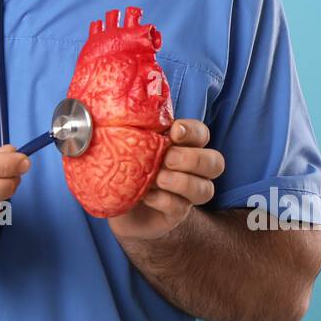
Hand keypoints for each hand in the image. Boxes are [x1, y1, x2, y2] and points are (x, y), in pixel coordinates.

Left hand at [107, 119, 224, 241]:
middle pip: (216, 162)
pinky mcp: (176, 213)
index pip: (202, 134)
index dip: (193, 131)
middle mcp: (191, 170)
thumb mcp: (129, 146)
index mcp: (182, 146)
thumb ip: (129, 130)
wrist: (121, 207)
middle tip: (167, 159)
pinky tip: (146, 195)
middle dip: (193, 158)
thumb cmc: (127, 169)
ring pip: (206, 189)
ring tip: (157, 178)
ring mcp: (187, 194)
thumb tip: (104, 106)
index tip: (174, 131)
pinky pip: (180, 207)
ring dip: (182, 182)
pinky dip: (164, 200)